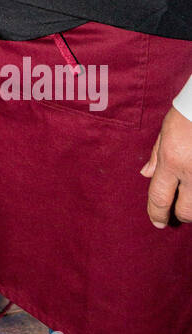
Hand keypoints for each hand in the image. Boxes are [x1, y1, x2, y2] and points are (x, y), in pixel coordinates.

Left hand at [140, 106, 191, 227]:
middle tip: (178, 209)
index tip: (157, 221)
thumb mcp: (167, 130)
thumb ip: (157, 156)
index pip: (159, 197)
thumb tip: (146, 175)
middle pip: (186, 211)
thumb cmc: (188, 112)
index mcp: (173, 160)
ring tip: (189, 192)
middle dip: (181, 213)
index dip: (156, 213)